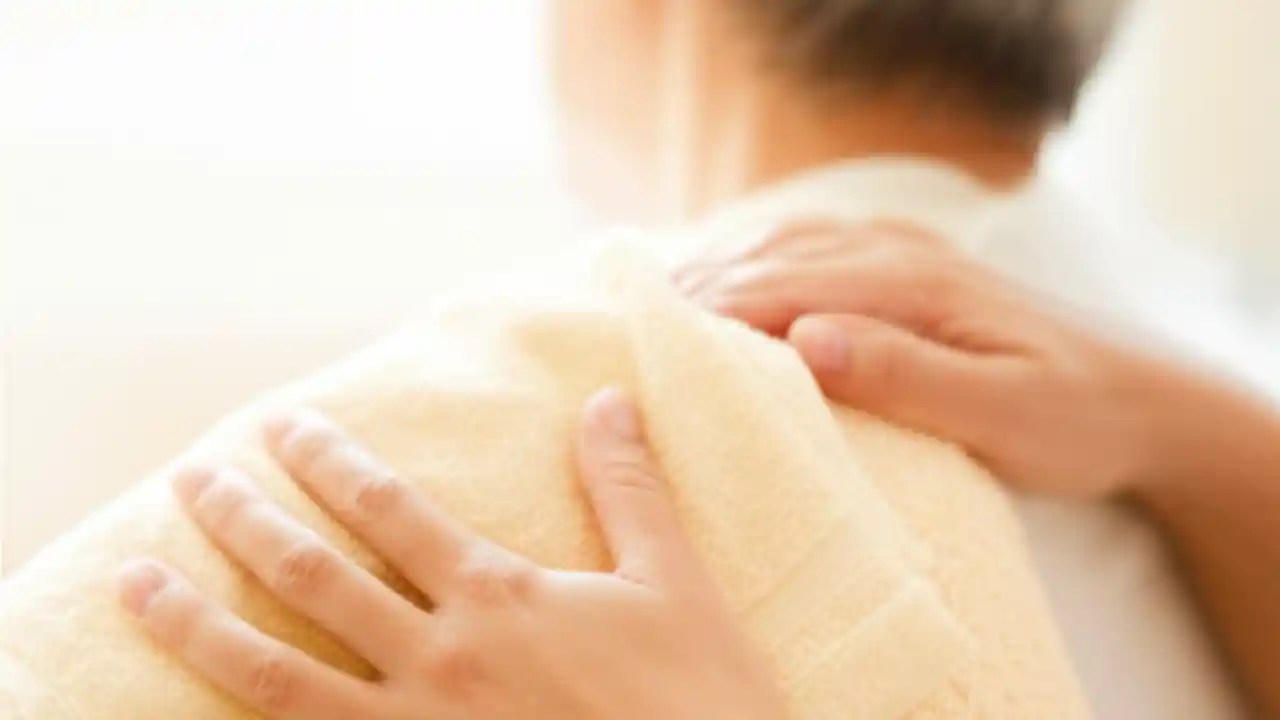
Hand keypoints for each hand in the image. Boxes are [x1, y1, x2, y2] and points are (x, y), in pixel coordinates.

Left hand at [117, 389, 787, 719]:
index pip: (388, 507)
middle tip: (190, 478)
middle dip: (243, 519)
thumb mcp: (672, 582)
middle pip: (314, 575)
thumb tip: (607, 400)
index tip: (281, 426)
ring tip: (135, 584)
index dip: (327, 460)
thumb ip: (628, 488)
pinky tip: (197, 707)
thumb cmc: (697, 698)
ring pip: (275, 672)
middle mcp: (440, 658)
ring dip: (198, 623)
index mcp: (498, 596)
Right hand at [676, 222, 1176, 498]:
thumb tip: (806, 338)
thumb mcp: (1003, 413)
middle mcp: (900, 252)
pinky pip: (811, 247)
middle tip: (627, 331)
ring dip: (719, 271)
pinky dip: (756, 261)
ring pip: (785, 244)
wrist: (1142, 399)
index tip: (652, 346)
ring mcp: (903, 252)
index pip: (787, 288)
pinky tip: (726, 282)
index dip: (714, 315)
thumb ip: (907, 375)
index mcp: (915, 285)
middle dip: (699, 291)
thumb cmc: (1073, 419)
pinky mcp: (905, 266)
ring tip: (656, 310)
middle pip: (773, 258)